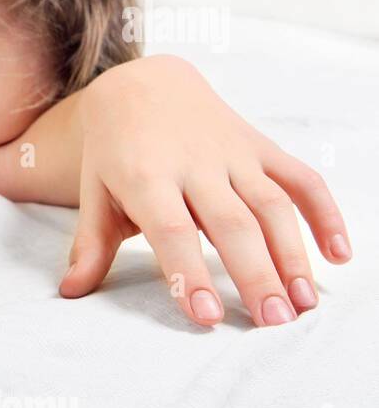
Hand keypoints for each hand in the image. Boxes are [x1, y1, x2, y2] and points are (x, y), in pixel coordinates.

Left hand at [60, 54, 351, 326]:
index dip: (190, 273)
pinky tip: (338, 256)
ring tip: (302, 304)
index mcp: (145, 176)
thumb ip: (89, 245)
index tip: (208, 316)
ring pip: (271, 204)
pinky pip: (301, 179)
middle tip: (272, 322)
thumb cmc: (114, 152)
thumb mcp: (94, 192)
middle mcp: (194, 163)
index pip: (171, 230)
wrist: (142, 85)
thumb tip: (70, 292)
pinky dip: (325, 213)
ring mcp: (233, 153)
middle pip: (231, 223)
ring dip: (293, 254)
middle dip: (254, 274)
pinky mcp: (261, 147)